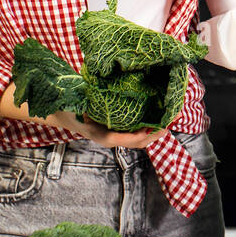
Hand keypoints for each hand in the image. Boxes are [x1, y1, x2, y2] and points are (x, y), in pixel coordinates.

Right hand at [52, 110, 167, 150]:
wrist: (60, 113)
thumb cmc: (68, 108)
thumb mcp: (75, 105)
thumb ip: (87, 103)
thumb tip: (99, 95)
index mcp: (103, 135)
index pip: (130, 139)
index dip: (148, 134)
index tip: (163, 126)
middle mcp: (111, 138)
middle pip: (140, 140)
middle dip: (158, 131)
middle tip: (175, 117)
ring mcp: (114, 135)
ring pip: (139, 137)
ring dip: (156, 128)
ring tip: (171, 115)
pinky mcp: (116, 130)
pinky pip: (135, 131)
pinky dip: (148, 125)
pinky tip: (157, 114)